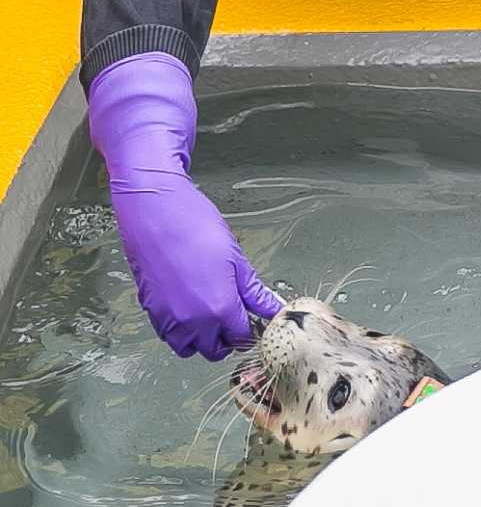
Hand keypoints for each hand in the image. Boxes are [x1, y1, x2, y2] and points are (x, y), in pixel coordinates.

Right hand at [87, 54, 283, 359]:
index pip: (238, 336)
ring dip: (204, 330)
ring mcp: (163, 308)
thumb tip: (273, 308)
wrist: (147, 193)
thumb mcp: (232, 251)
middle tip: (240, 310)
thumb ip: (250, 286)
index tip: (260, 315)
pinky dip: (182, 321)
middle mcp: (186, 312)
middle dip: (228, 333)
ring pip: (188, 341)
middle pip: (213, 346)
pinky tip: (192, 297)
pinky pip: (168, 326)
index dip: (252, 328)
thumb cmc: (195, 218)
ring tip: (218, 303)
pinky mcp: (147, 299)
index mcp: (214, 301)